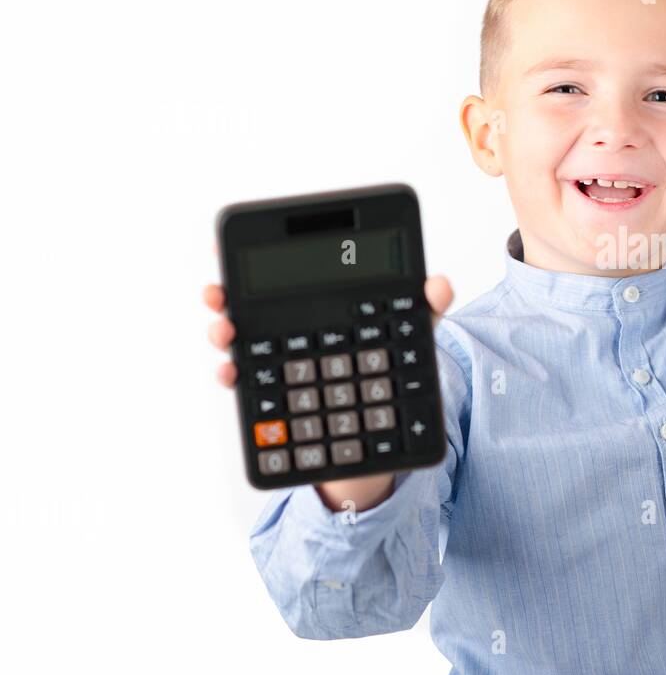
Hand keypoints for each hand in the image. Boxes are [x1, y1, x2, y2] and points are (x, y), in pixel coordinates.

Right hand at [205, 264, 454, 512]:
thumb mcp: (412, 335)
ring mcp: (281, 363)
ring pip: (241, 341)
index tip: (223, 243)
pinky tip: (232, 373)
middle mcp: (291, 330)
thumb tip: (438, 284)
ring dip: (224, 332)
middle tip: (217, 293)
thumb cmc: (392, 371)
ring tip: (225, 332)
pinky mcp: (279, 399)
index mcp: (321, 305)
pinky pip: (249, 387)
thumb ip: (424, 309)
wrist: (387, 431)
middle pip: (250, 304)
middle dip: (226, 294)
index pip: (286, 273)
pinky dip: (235, 377)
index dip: (252, 253)